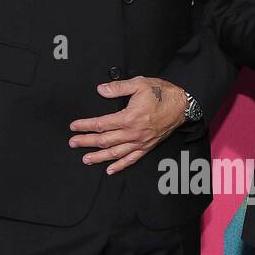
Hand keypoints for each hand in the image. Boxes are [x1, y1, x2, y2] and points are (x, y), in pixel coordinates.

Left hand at [68, 77, 187, 173]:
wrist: (181, 105)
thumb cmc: (162, 93)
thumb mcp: (139, 84)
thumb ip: (118, 88)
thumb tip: (100, 89)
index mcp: (129, 118)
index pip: (101, 124)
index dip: (85, 126)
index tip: (74, 127)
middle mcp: (133, 133)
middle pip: (104, 140)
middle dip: (86, 142)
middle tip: (73, 143)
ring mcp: (140, 142)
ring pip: (115, 153)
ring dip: (99, 157)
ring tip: (86, 159)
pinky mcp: (147, 147)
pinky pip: (131, 159)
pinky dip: (120, 166)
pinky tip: (110, 170)